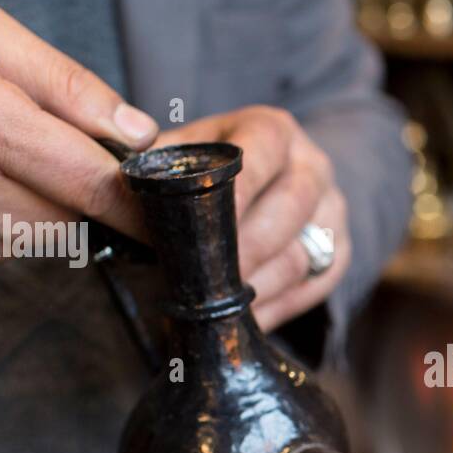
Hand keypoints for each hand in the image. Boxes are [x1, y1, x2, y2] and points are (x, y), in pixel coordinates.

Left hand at [159, 106, 350, 331]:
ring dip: (259, 286)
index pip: (261, 153)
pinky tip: (249, 321)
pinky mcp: (338, 250)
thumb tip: (113, 197)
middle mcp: (312, 165)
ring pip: (303, 253)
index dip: (235, 192)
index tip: (204, 228)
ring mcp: (332, 209)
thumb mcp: (184, 156)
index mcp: (271, 131)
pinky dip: (280, 308)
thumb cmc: (212, 172)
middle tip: (207, 283)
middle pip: (289, 208)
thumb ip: (157, 170)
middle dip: (244, 251)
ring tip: (221, 308)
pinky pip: (316, 284)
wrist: (266, 184)